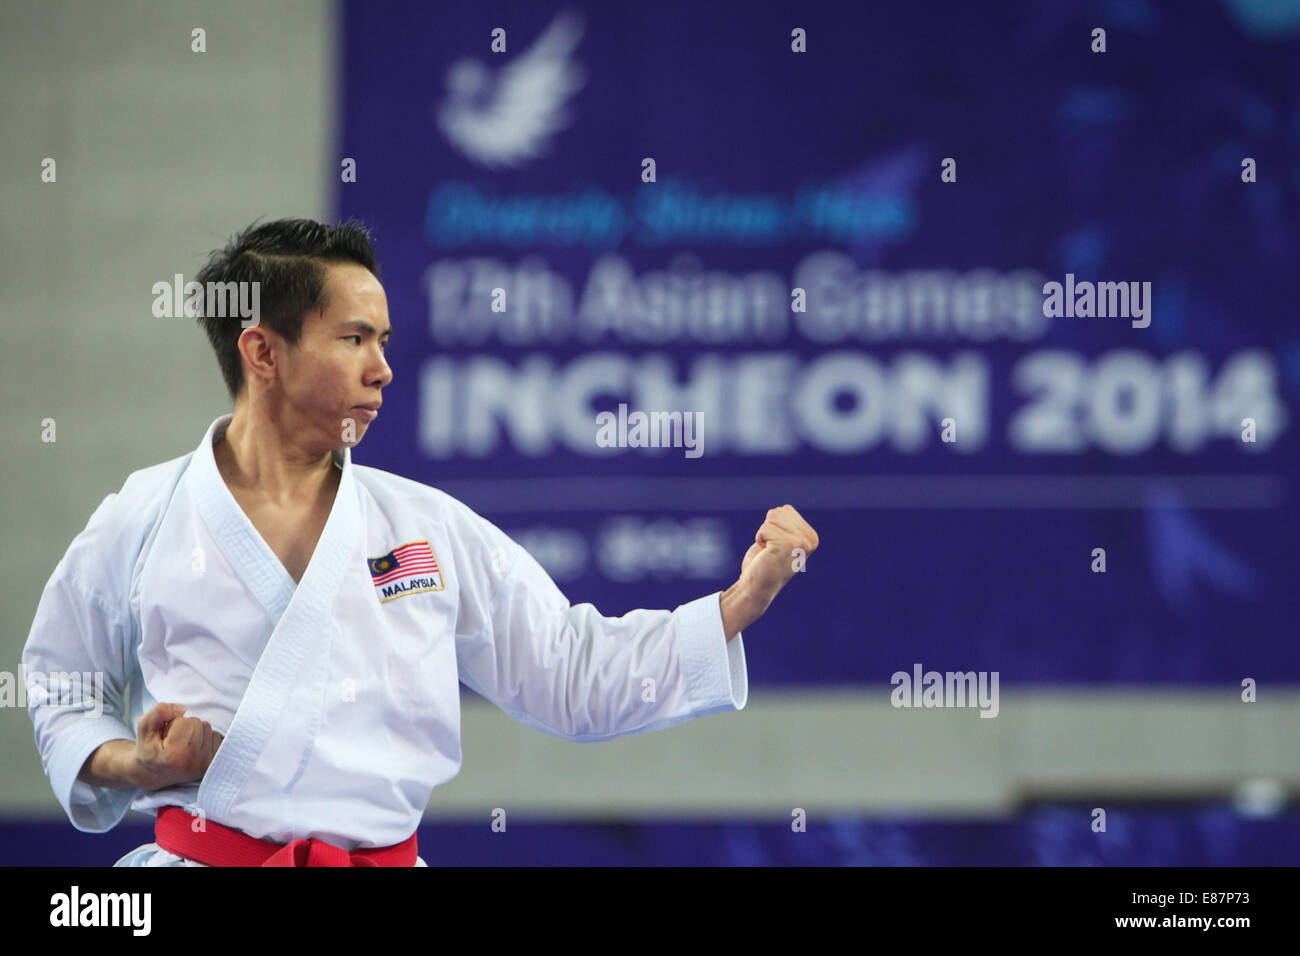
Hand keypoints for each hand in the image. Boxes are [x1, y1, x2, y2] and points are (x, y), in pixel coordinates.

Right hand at [125, 703, 223, 790]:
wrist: (152, 773)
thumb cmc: (149, 748)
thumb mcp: (145, 727)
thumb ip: (159, 712)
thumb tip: (182, 708)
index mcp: (175, 756)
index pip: (185, 721)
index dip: (173, 723)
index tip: (164, 737)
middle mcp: (193, 763)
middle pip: (198, 723)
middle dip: (185, 727)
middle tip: (173, 741)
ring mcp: (205, 765)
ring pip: (208, 729)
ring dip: (195, 732)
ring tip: (181, 745)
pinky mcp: (213, 764)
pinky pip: (217, 737)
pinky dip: (206, 738)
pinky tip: (192, 749)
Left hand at [721, 505, 818, 637]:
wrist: (757, 586)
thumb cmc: (765, 561)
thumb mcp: (781, 540)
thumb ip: (787, 525)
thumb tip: (784, 509)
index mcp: (812, 537)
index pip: (786, 510)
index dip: (774, 526)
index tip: (776, 545)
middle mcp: (810, 540)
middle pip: (780, 512)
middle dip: (769, 528)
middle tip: (771, 548)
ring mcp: (800, 542)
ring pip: (772, 518)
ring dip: (764, 533)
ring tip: (769, 550)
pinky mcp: (787, 545)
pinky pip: (765, 528)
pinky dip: (759, 538)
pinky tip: (766, 553)